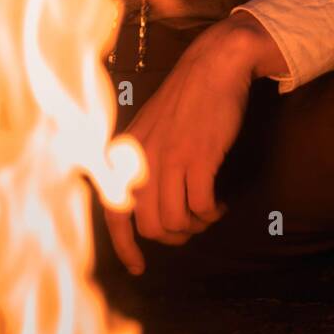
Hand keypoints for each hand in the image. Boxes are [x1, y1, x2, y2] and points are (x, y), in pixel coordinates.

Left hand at [104, 13, 287, 274]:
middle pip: (151, 226)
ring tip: (208, 211)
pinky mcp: (198, 158)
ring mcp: (169, 159)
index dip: (124, 246)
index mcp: (126, 154)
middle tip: (192, 224)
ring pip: (176, 221)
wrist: (213, 67)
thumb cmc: (185, 100)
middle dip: (175, 236)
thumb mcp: (149, 129)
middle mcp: (142, 160)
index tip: (138, 266)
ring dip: (196, 225)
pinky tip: (219, 202)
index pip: (114, 212)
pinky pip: (201, 206)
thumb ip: (142, 162)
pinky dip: (212, 212)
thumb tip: (144, 205)